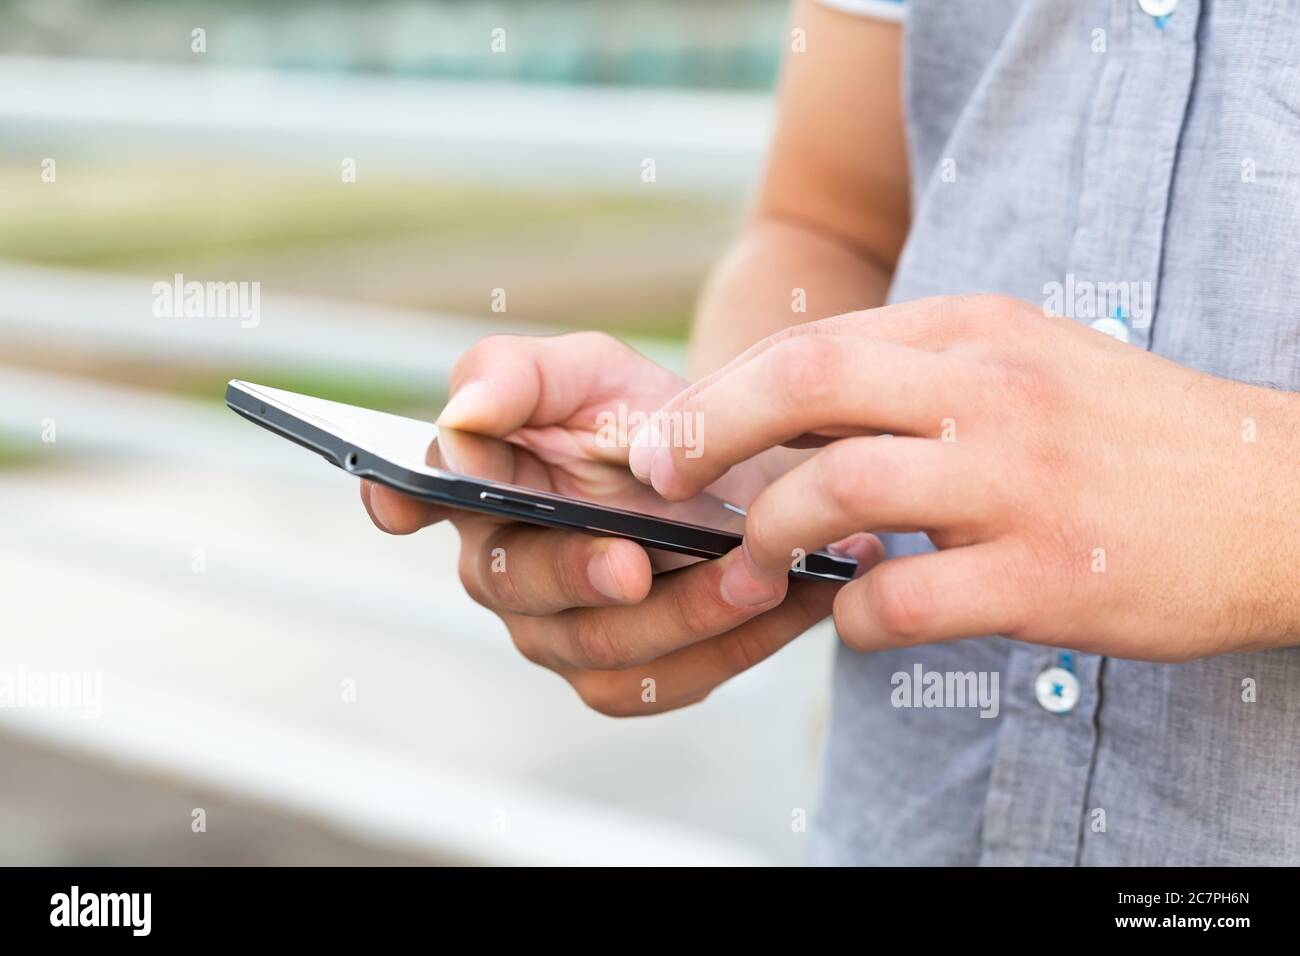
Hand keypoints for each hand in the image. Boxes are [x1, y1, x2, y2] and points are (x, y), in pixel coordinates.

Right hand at [361, 331, 882, 714]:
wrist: (734, 476)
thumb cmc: (647, 420)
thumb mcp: (595, 375)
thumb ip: (521, 376)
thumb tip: (463, 411)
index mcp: (478, 487)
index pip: (410, 491)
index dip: (397, 496)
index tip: (397, 499)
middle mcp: (504, 568)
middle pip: (520, 585)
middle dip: (579, 575)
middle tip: (639, 561)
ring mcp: (560, 632)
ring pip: (603, 649)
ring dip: (684, 618)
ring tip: (760, 578)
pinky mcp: (625, 676)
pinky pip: (668, 682)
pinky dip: (738, 646)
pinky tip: (791, 602)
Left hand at [630, 295, 1299, 661]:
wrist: (1278, 498)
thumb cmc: (1131, 434)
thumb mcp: (1027, 362)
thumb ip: (918, 376)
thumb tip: (794, 416)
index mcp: (976, 331)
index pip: (812, 343)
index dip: (720, 391)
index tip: (667, 433)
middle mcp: (989, 390)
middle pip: (802, 384)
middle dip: (704, 432)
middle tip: (654, 479)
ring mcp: (1017, 481)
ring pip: (837, 489)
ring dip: (770, 534)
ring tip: (753, 566)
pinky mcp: (1045, 575)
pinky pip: (903, 600)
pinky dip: (853, 617)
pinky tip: (856, 622)